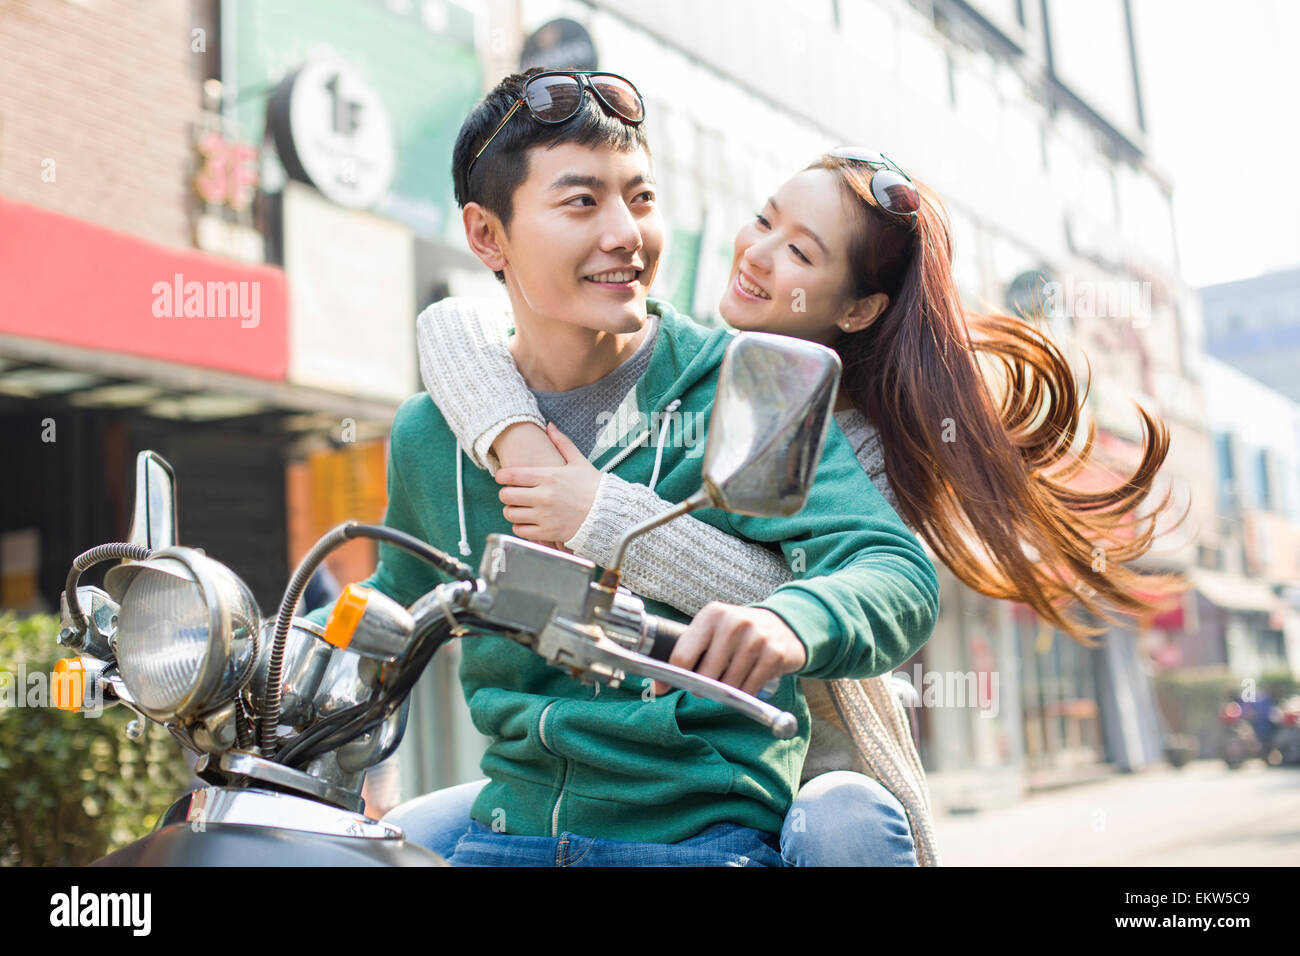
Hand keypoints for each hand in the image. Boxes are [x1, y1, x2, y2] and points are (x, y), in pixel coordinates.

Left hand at [495, 424, 600, 546]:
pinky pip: (520, 531)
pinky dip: (520, 527)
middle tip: (511, 494)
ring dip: (511, 511)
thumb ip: (561, 443)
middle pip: (506, 495)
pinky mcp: (547, 532)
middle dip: (506, 494)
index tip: (502, 478)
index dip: (501, 476)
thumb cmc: (594, 487)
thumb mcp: (579, 462)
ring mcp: (544, 516)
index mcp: (548, 476)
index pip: (511, 475)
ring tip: (518, 508)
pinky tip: (527, 522)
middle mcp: (543, 496)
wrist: (609, 513)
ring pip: (510, 514)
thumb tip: (549, 426)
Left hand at [651, 603, 806, 698]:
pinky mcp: (774, 654)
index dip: (669, 677)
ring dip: (725, 693)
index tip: (661, 689)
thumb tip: (660, 684)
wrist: (785, 625)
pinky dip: (743, 694)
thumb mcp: (714, 630)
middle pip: (704, 675)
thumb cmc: (739, 633)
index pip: (682, 654)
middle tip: (707, 687)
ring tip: (729, 682)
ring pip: (727, 686)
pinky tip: (746, 683)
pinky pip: (749, 689)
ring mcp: (756, 638)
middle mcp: (734, 623)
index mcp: (712, 614)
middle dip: (701, 688)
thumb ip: (690, 650)